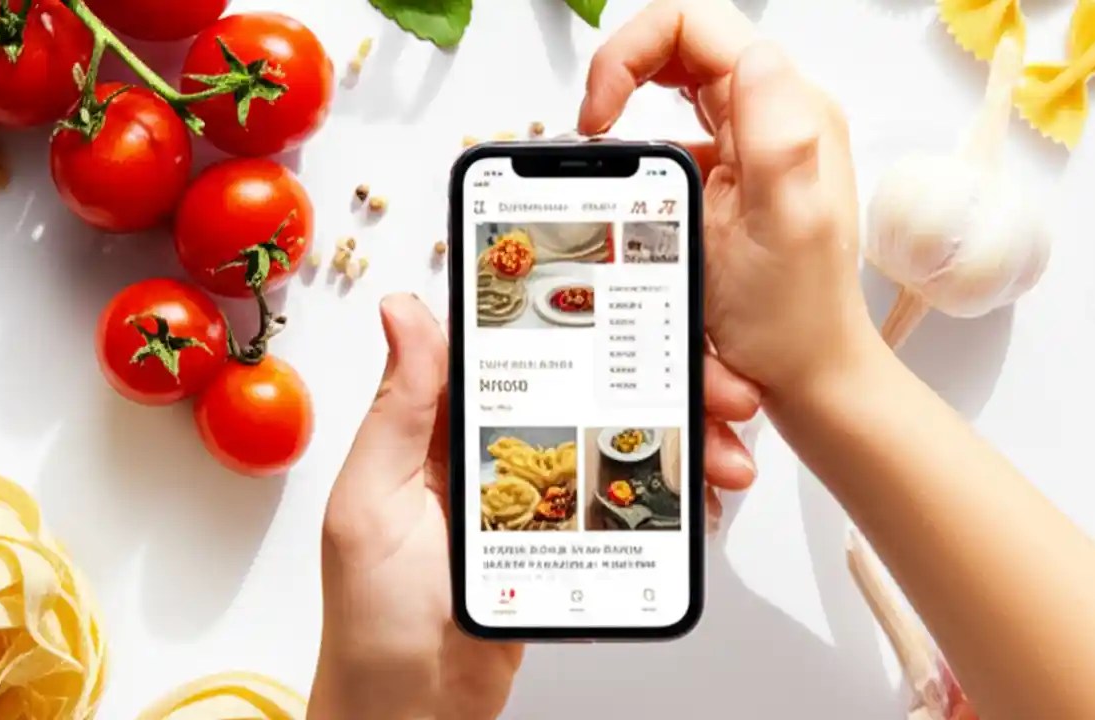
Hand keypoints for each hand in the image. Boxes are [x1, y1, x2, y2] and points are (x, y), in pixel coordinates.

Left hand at [311, 292, 760, 719]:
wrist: (413, 715)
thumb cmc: (372, 619)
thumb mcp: (371, 502)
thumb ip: (398, 409)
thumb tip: (404, 310)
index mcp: (440, 425)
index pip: (521, 349)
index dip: (590, 327)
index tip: (652, 317)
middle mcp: (490, 450)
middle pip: (589, 390)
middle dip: (661, 384)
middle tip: (720, 397)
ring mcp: (533, 496)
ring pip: (616, 445)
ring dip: (676, 442)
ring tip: (723, 458)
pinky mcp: (562, 541)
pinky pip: (620, 504)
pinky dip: (665, 499)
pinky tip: (699, 497)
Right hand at [580, 0, 875, 400]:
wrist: (805, 378)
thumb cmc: (792, 321)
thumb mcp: (782, 231)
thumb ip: (776, 138)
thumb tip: (754, 56)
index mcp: (788, 114)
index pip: (697, 27)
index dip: (631, 52)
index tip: (599, 115)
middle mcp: (773, 119)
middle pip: (681, 45)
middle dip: (623, 73)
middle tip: (592, 128)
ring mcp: (749, 148)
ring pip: (674, 86)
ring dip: (629, 113)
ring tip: (604, 160)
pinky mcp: (728, 178)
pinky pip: (674, 135)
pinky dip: (639, 153)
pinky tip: (629, 196)